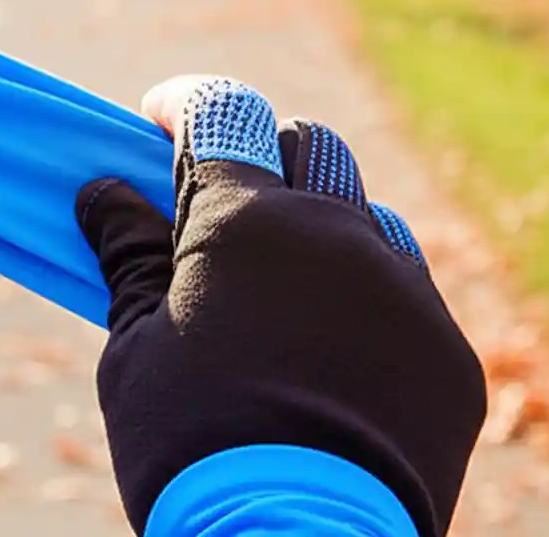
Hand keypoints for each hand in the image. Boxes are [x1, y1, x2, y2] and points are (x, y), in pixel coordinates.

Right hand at [76, 76, 486, 535]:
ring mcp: (402, 288)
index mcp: (244, 223)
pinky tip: (335, 351)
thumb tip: (102, 194)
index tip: (160, 117)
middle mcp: (334, 234)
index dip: (188, 102)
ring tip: (285, 284)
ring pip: (366, 211)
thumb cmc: (190, 446)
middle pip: (310, 144)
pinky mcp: (446, 347)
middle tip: (224, 206)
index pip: (224, 112)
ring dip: (323, 221)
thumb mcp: (136, 350)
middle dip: (264, 152)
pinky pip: (409, 288)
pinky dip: (366, 292)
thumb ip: (130, 259)